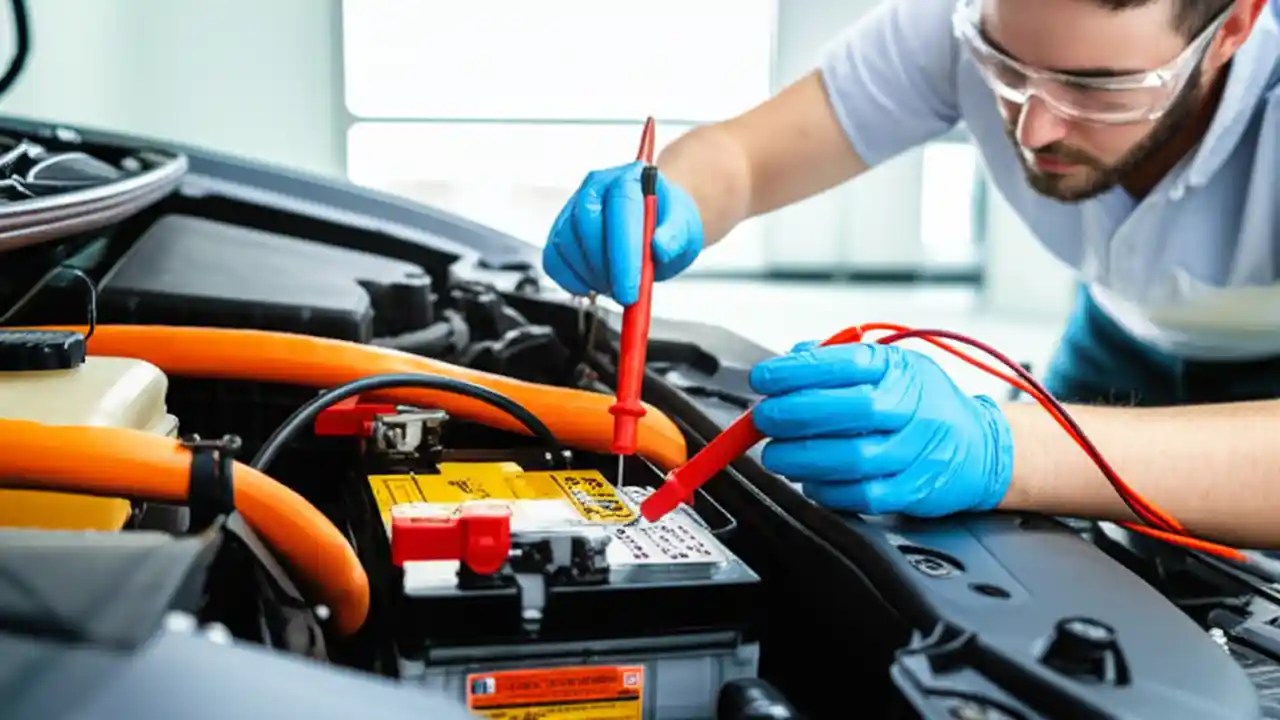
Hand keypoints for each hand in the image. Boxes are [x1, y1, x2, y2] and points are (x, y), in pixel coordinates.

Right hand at [542, 161, 702, 305]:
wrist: (656, 224)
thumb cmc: (667, 221)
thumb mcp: (685, 227)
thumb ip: (676, 236)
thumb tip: (660, 248)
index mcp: (629, 178)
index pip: (621, 208)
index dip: (624, 254)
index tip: (631, 289)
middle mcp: (596, 188)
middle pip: (587, 224)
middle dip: (605, 267)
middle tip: (625, 295)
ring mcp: (573, 208)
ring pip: (567, 243)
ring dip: (590, 275)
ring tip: (616, 285)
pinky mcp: (560, 231)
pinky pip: (553, 259)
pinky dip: (570, 280)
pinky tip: (592, 285)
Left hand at [748, 342, 1013, 517]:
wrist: (979, 447)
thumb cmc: (923, 405)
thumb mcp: (890, 367)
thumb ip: (838, 361)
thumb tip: (788, 360)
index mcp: (900, 370)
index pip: (846, 363)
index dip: (797, 370)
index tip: (764, 378)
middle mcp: (913, 408)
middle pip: (849, 410)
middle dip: (793, 414)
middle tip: (764, 419)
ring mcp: (917, 451)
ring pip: (853, 458)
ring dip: (802, 457)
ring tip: (777, 454)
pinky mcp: (915, 490)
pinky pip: (863, 495)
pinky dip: (826, 490)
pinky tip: (809, 480)